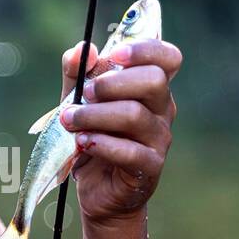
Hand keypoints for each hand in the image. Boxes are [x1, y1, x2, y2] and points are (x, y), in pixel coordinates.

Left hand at [57, 37, 181, 223]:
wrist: (98, 189)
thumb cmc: (94, 137)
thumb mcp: (79, 101)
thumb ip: (78, 74)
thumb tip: (82, 49)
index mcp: (151, 88)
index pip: (168, 58)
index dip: (144, 49)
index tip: (113, 55)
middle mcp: (162, 110)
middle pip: (154, 80)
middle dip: (112, 82)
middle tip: (84, 93)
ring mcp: (160, 139)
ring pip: (135, 115)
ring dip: (95, 115)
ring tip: (70, 121)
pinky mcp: (150, 167)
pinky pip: (129, 151)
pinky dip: (101, 143)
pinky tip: (82, 142)